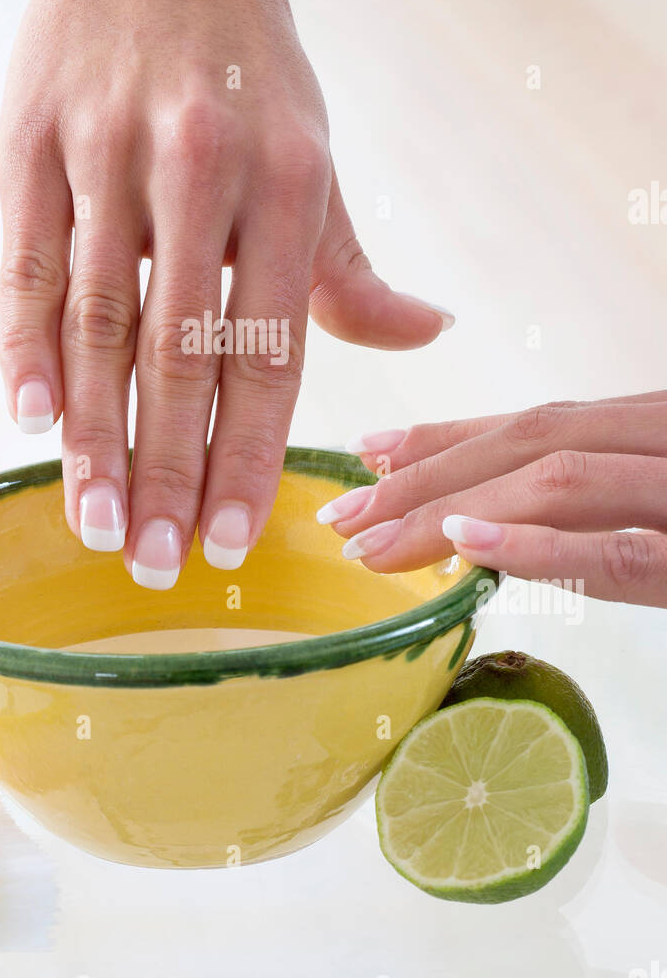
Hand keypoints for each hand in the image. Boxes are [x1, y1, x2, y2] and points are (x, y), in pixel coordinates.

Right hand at [0, 0, 449, 587]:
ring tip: (95, 520)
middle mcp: (204, 172)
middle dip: (169, 472)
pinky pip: (27, 263)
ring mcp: (111, 153)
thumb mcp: (318, 151)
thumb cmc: (250, 61)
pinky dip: (24, 348)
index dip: (251, 456)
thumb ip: (352, 264)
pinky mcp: (33, 139)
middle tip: (154, 565)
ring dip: (95, 434)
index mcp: (291, 184)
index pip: (271, 353)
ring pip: (97, 323)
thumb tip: (423, 337)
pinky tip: (29, 423)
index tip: (233, 541)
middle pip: (181, 355)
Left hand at [318, 393, 666, 606]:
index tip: (367, 456)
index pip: (534, 425)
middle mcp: (660, 438)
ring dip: (454, 509)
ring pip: (556, 483)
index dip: (443, 439)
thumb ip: (591, 507)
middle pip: (528, 442)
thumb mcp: (661, 502)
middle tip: (343, 517)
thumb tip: (478, 530)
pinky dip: (536, 544)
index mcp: (650, 428)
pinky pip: (616, 552)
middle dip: (424, 477)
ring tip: (376, 545)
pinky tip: (465, 546)